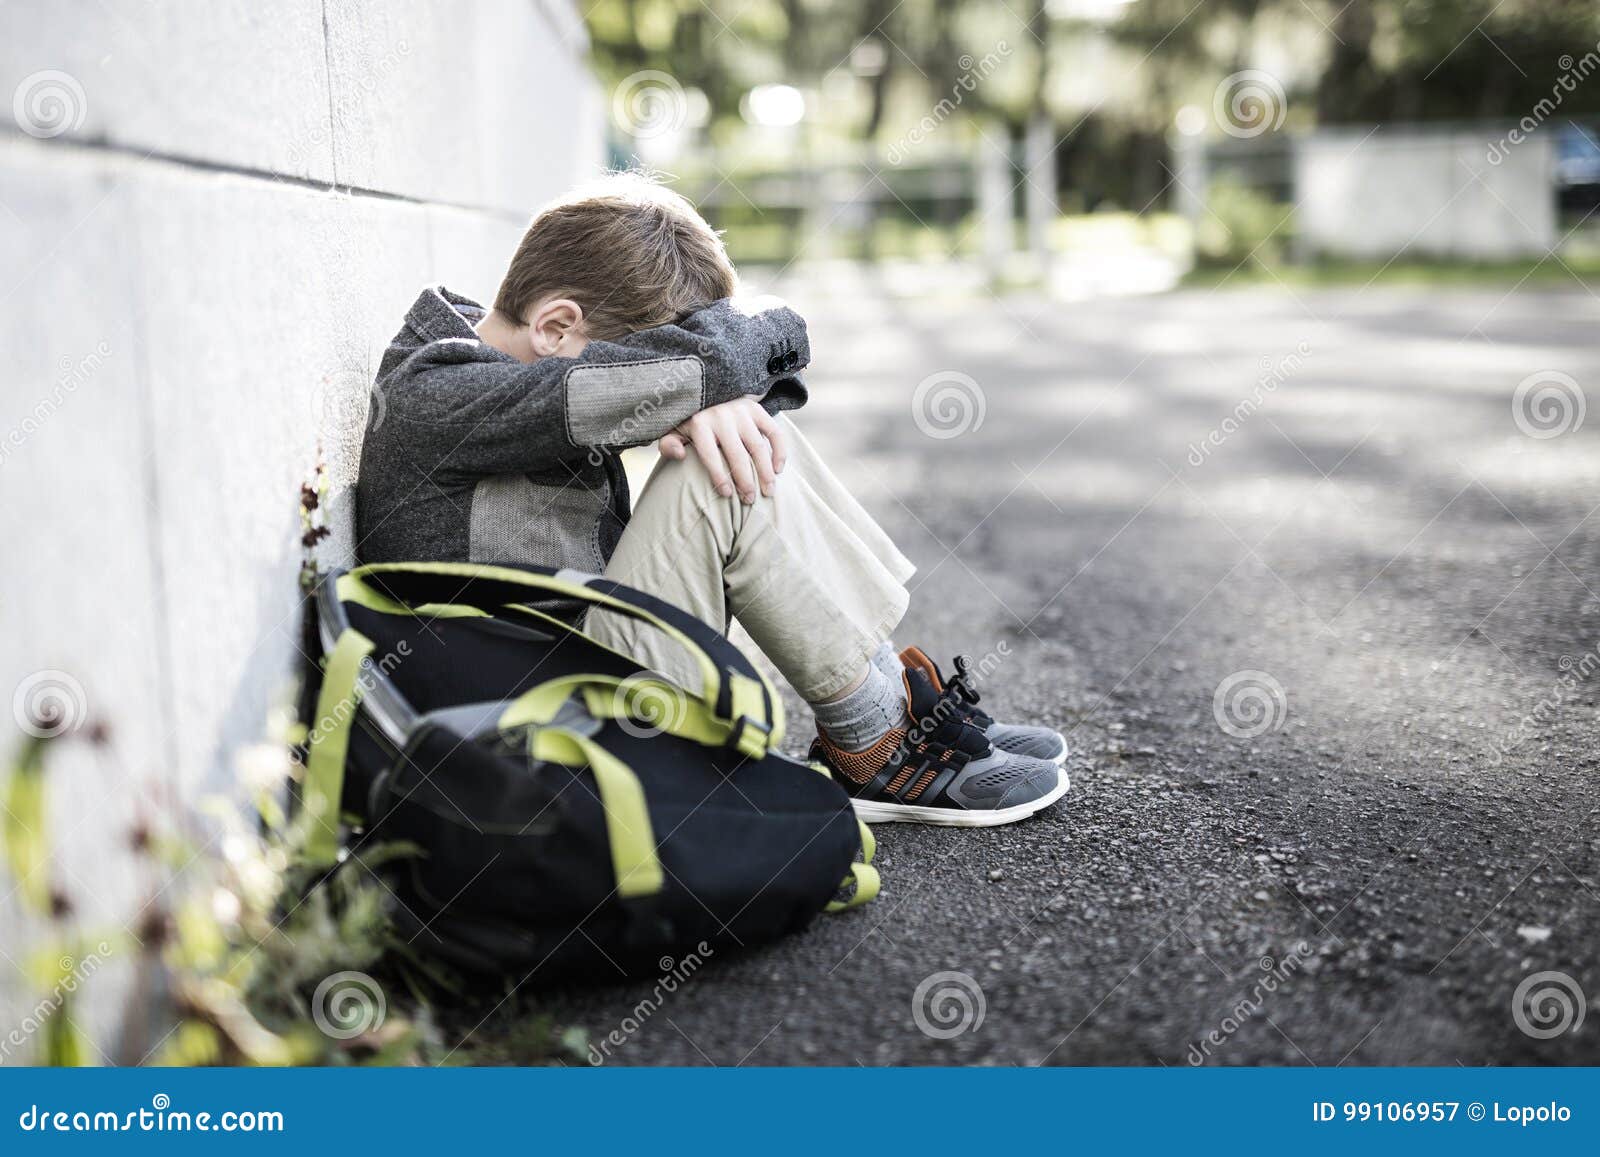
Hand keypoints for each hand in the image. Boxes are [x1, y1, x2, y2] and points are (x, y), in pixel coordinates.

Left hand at [657, 397, 786, 503]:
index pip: (710, 454)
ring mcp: (742, 412)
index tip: (728, 494)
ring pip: (758, 446)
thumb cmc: (690, 421)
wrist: (708, 390)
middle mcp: (722, 416)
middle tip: (750, 500)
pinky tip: (778, 470)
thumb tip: (679, 455)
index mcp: (699, 423)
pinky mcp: (757, 410)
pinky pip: (774, 433)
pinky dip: (779, 452)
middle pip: (737, 454)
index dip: (719, 476)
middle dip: (745, 480)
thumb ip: (669, 444)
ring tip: (768, 492)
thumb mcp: (674, 430)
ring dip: (765, 472)